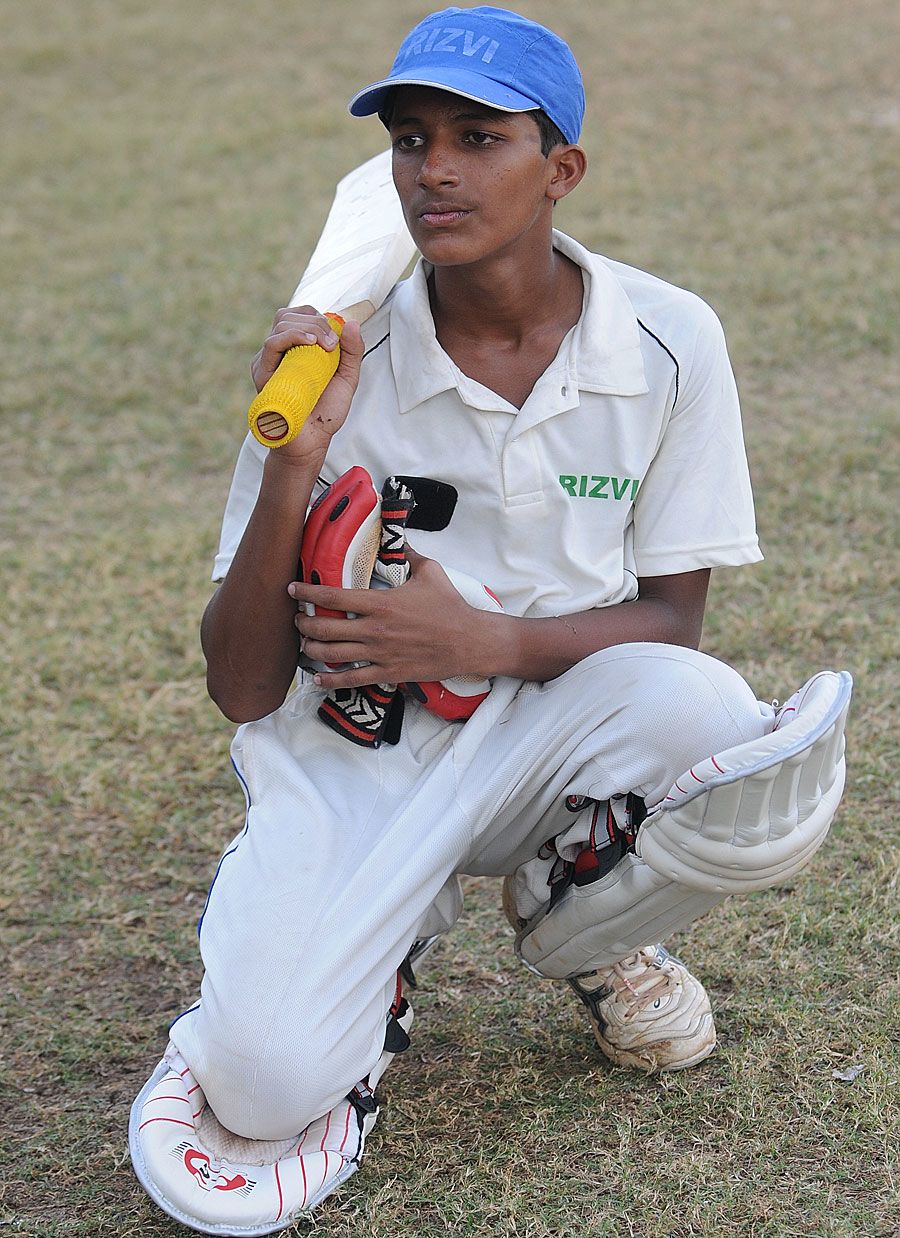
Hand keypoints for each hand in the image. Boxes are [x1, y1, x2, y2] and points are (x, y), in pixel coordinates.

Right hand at [251, 307, 364, 461]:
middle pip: (287, 315)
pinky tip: (310, 343)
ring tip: (325, 345)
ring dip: (308, 327)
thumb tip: (351, 323)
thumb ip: (353, 351)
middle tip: (332, 342)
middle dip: (315, 321)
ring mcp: (269, 362)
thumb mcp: (347, 378)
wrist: (312, 442)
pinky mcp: (263, 374)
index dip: (317, 316)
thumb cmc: (325, 412)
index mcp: (295, 349)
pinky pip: (271, 345)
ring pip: (280, 325)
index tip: (335, 335)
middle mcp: (279, 353)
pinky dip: (291, 337)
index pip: (299, 315)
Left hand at [288, 548, 499, 688]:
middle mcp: (374, 630)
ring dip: (311, 649)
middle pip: (324, 628)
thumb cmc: (450, 606)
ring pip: (332, 655)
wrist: (468, 642)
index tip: (292, 589)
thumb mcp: (430, 572)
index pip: (333, 597)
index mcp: (381, 603)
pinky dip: (330, 680)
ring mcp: (379, 654)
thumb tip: (399, 539)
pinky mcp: (388, 673)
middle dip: (303, 624)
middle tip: (296, 619)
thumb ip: (409, 556)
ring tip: (303, 643)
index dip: (307, 593)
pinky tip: (317, 678)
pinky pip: (352, 680)